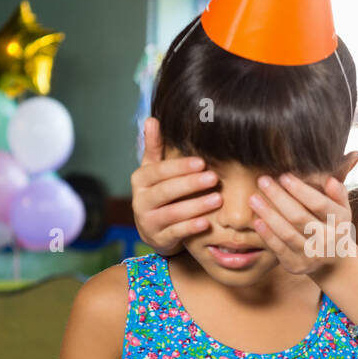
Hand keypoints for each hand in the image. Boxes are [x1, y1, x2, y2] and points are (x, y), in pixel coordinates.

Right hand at [130, 117, 221, 255]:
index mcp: (140, 180)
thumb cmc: (160, 192)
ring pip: (172, 213)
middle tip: (213, 177)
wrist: (154, 229)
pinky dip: (191, 228)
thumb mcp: (155, 170)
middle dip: (191, 184)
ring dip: (196, 206)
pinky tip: (207, 223)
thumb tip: (152, 119)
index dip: (180, 167)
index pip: (159, 171)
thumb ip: (154, 146)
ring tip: (218, 199)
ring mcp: (148, 222)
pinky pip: (176, 233)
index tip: (202, 161)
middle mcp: (140, 201)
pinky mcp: (159, 239)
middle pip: (166, 191)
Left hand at [249, 172, 357, 275]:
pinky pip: (279, 249)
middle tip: (263, 180)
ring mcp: (312, 255)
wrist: (334, 263)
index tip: (284, 176)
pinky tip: (257, 221)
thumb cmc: (334, 227)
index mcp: (339, 223)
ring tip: (254, 198)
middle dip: (279, 197)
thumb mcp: (342, 210)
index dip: (300, 190)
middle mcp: (327, 241)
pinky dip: (267, 235)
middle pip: (299, 217)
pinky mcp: (296, 265)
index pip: (319, 204)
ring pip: (287, 233)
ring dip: (268, 215)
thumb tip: (329, 180)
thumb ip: (338, 193)